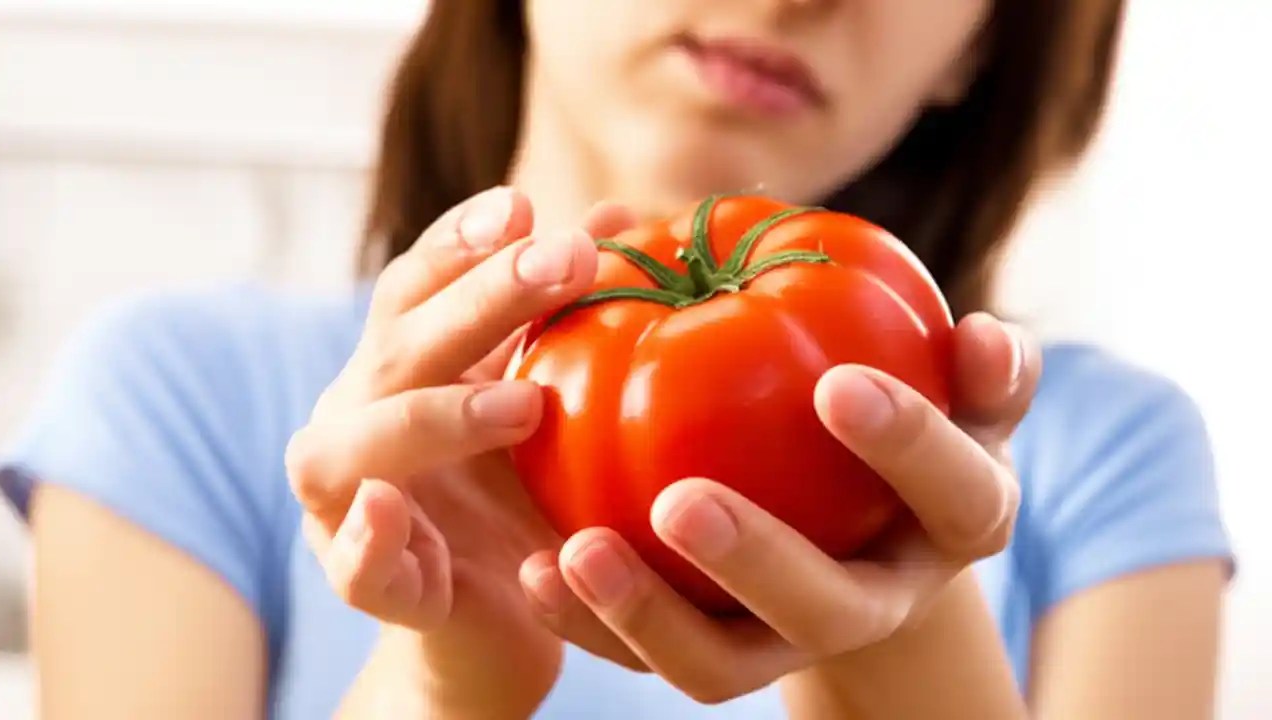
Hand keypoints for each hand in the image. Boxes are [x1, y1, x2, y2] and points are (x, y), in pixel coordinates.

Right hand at [283, 186, 636, 716]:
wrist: (496, 623)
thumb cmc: (521, 496)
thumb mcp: (552, 401)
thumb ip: (568, 318)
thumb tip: (624, 215)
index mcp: (403, 364)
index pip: (420, 284)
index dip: (462, 241)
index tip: (523, 205)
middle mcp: (359, 416)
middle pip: (402, 343)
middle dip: (481, 297)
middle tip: (566, 259)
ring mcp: (350, 501)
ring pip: (354, 445)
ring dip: (437, 416)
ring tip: (526, 404)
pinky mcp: (369, 583)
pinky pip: (354, 563)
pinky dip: (367, 538)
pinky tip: (392, 509)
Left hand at [519, 313, 1038, 702]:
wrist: (866, 532)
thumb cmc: (905, 432)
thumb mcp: (960, 394)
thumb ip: (981, 370)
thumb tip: (992, 335)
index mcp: (955, 527)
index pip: (954, 495)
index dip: (908, 447)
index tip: (838, 385)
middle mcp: (873, 603)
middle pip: (825, 609)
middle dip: (756, 562)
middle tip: (678, 502)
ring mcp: (789, 644)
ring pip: (723, 664)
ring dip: (645, 617)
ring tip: (572, 554)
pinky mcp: (715, 653)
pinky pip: (647, 656)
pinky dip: (589, 623)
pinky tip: (535, 567)